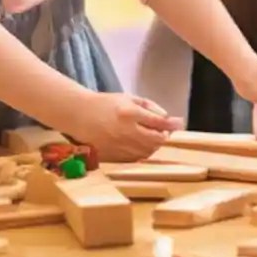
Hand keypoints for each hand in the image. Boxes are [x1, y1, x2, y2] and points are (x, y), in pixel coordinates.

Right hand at [68, 93, 183, 161]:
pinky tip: (139, 145)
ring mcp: (118, 146)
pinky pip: (135, 159)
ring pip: (147, 152)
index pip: (158, 123)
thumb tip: (167, 118)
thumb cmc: (104, 104)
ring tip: (151, 137)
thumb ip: (149, 106)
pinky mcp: (112, 156)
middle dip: (164, 137)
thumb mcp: (128, 97)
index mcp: (129, 114)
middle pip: (156, 140)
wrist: (78, 115)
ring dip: (154, 145)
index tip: (178, 123)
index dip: (172, 124)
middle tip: (164, 131)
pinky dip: (142, 153)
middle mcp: (125, 131)